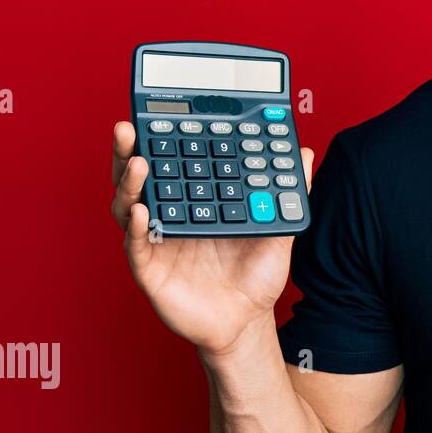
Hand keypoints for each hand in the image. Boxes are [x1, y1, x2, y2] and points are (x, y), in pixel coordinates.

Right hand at [110, 121, 314, 356]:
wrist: (247, 321)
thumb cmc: (255, 275)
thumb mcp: (277, 228)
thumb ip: (288, 192)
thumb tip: (303, 152)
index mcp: (193, 199)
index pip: (171, 161)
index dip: (160, 137)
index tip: (158, 111)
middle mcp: (169, 215)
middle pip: (139, 177)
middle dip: (129, 150)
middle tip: (128, 127)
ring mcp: (157, 241)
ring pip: (129, 206)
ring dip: (130, 183)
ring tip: (138, 161)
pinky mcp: (150, 270)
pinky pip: (137, 246)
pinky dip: (139, 227)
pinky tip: (145, 212)